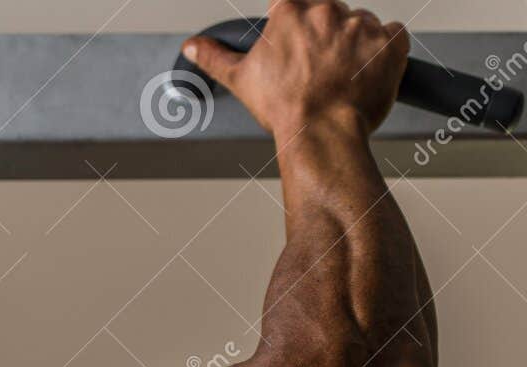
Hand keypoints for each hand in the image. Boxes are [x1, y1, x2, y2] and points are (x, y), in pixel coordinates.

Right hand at [183, 0, 408, 139]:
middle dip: (326, 39)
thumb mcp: (241, 79)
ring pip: (361, 25)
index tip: (296, 51)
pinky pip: (393, 35)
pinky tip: (367, 73)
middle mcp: (328, 10)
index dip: (295, 31)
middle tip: (318, 72)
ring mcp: (362, 24)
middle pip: (330, 14)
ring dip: (355, 46)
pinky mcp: (390, 40)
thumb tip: (192, 47)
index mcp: (291, 12)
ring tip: (341, 78)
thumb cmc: (284, 108)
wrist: (321, 133)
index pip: (295, 7)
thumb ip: (215, 57)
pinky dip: (384, 51)